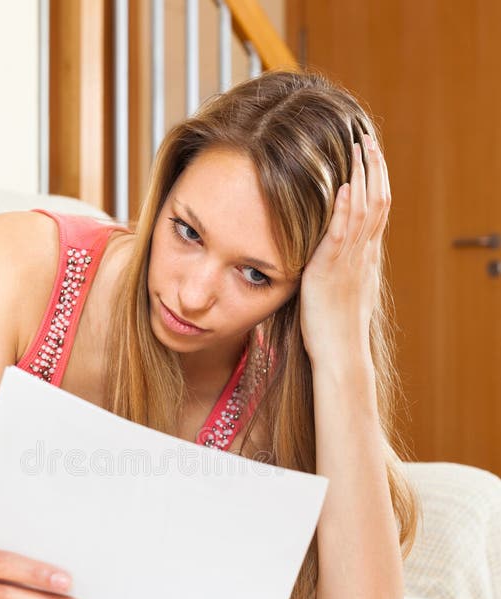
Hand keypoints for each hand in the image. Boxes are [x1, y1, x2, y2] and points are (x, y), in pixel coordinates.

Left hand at [299, 134, 390, 368]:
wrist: (340, 353)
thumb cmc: (336, 329)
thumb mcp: (344, 290)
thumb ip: (343, 267)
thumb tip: (335, 256)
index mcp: (366, 257)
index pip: (376, 210)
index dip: (375, 180)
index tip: (371, 155)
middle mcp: (362, 255)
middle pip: (375, 202)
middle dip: (371, 168)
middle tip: (366, 138)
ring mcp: (348, 262)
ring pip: (362, 211)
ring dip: (359, 178)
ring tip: (356, 148)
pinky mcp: (329, 271)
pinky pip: (340, 236)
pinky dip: (342, 210)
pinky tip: (341, 188)